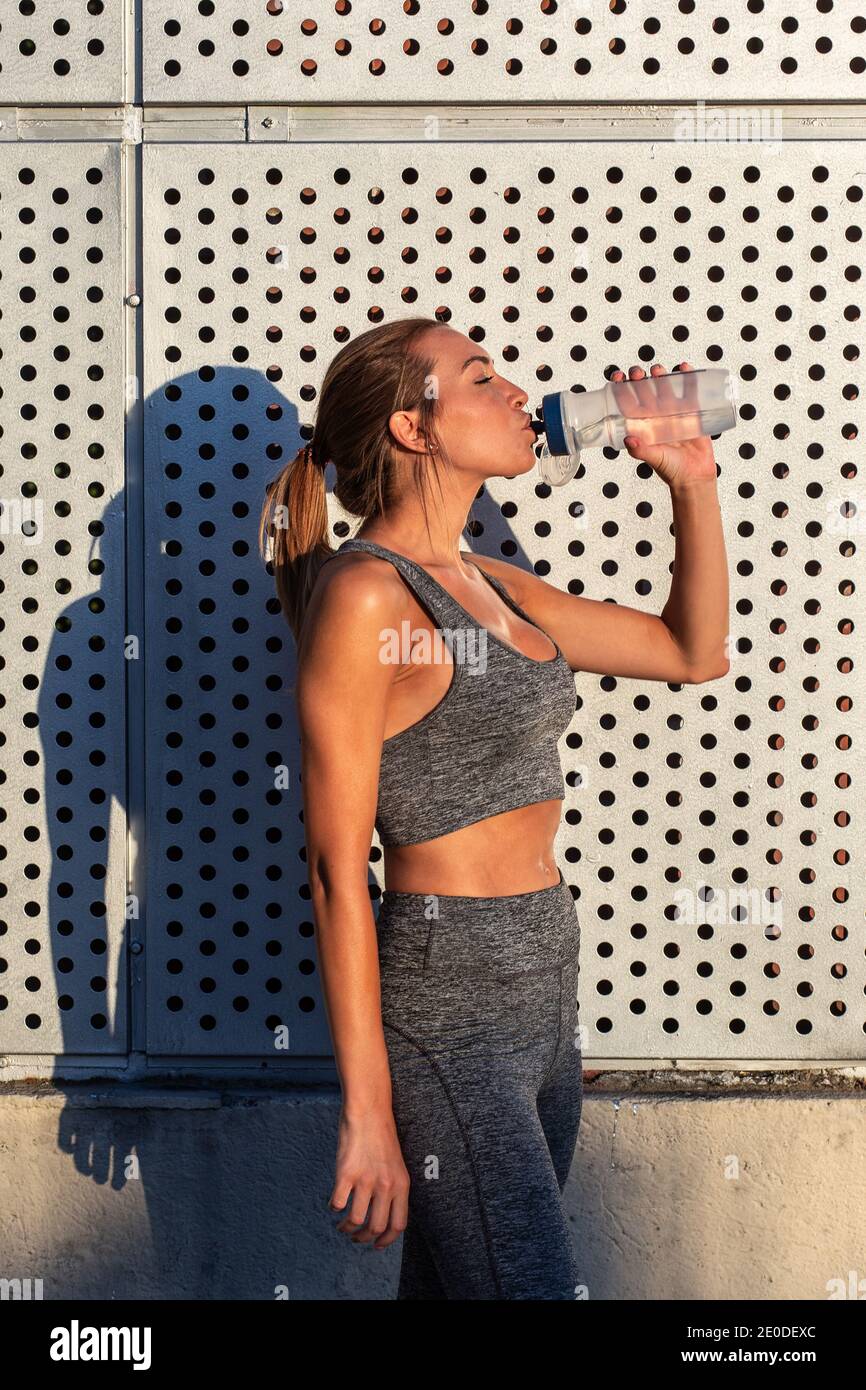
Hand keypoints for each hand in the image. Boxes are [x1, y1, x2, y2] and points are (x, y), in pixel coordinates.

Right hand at [329, 1106, 409, 1250]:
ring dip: (346, 1228)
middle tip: (355, 1237)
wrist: (369, 1110)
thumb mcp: (396, 1164)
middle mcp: (386, 1185)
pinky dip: (334, 1208)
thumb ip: (392, 1187)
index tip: (377, 1245)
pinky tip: (334, 1202)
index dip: (387, 1240)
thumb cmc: (381, 1134)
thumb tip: (382, 1213)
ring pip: (356, 1221)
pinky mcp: (346, 1173)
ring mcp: (366, 1179)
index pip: (398, 1225)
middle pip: (376, 1228)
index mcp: (402, 1184)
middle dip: (363, 1238)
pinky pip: (337, 1203)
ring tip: (341, 1225)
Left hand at [611, 361, 717, 489]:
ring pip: (665, 387)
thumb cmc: (671, 469)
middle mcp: (656, 416)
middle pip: (645, 390)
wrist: (694, 477)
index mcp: (643, 425)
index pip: (628, 402)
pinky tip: (684, 367)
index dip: (621, 389)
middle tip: (637, 373)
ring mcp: (674, 412)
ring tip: (658, 370)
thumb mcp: (653, 458)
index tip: (617, 378)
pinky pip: (690, 391)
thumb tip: (628, 439)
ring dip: (660, 375)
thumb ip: (641, 450)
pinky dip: (688, 378)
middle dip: (639, 378)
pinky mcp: (693, 412)